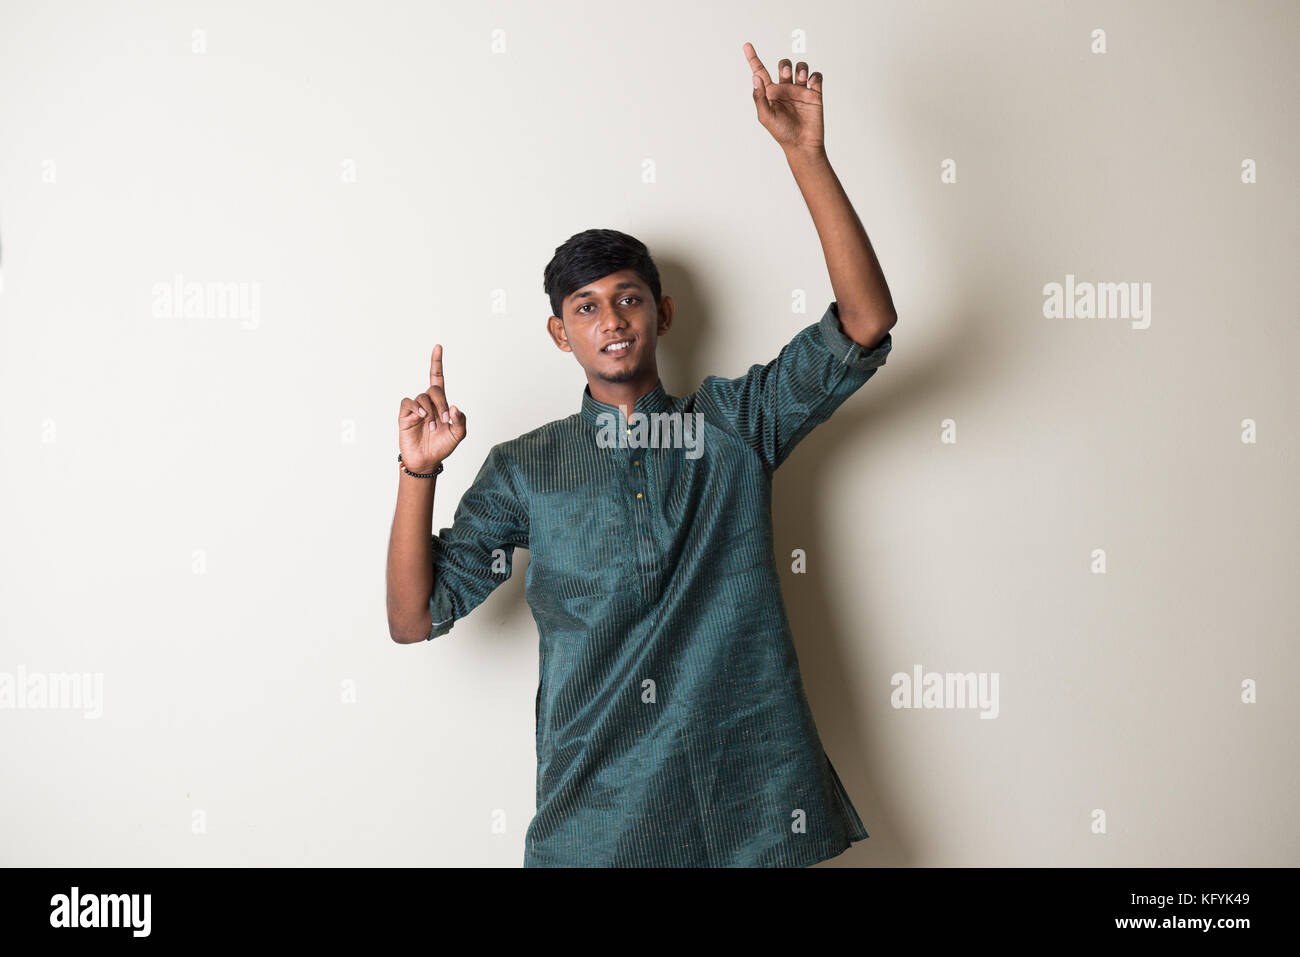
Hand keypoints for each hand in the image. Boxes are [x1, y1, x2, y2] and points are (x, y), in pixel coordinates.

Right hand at [397, 343, 465, 473]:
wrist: (427, 460)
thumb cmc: (442, 446)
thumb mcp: (458, 434)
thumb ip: (461, 421)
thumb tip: (454, 407)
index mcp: (441, 403)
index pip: (437, 378)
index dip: (437, 363)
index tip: (438, 346)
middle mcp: (428, 403)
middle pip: (434, 389)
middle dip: (442, 402)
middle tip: (445, 419)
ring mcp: (416, 408)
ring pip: (423, 397)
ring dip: (430, 411)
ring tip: (432, 427)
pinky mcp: (405, 415)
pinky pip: (408, 402)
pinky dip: (416, 407)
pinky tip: (422, 416)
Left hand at [742, 41, 823, 152]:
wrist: (802, 144)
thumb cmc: (781, 133)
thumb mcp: (765, 116)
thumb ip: (759, 97)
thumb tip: (755, 77)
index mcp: (770, 93)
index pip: (760, 71)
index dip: (753, 58)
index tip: (747, 46)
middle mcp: (784, 89)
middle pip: (783, 65)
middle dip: (784, 65)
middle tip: (785, 75)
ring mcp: (800, 90)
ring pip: (800, 67)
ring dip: (800, 68)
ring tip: (800, 78)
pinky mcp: (814, 93)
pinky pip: (816, 76)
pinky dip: (814, 75)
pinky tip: (812, 83)